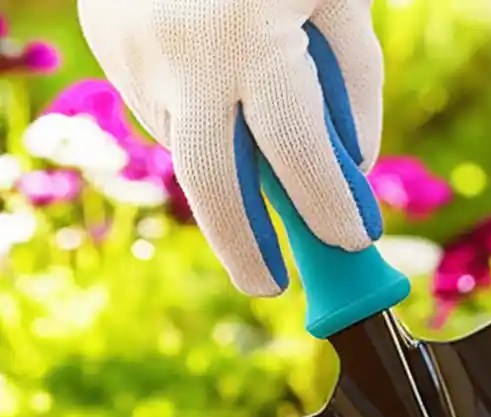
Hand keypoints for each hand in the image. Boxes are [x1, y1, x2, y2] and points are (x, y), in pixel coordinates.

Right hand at [78, 0, 383, 295]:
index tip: (351, 248)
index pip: (295, 156)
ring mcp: (133, 53)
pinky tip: (224, 103)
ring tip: (267, 186)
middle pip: (214, 186)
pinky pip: (160, 112)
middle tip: (274, 285)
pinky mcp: (107, 45)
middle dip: (247, 248)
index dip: (326, 212)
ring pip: (184, 149)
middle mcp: (182, 55)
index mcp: (251, 39)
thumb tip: (353, 171)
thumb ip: (353, 88)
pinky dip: (201, 127)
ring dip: (229, 177)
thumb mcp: (339, 0)